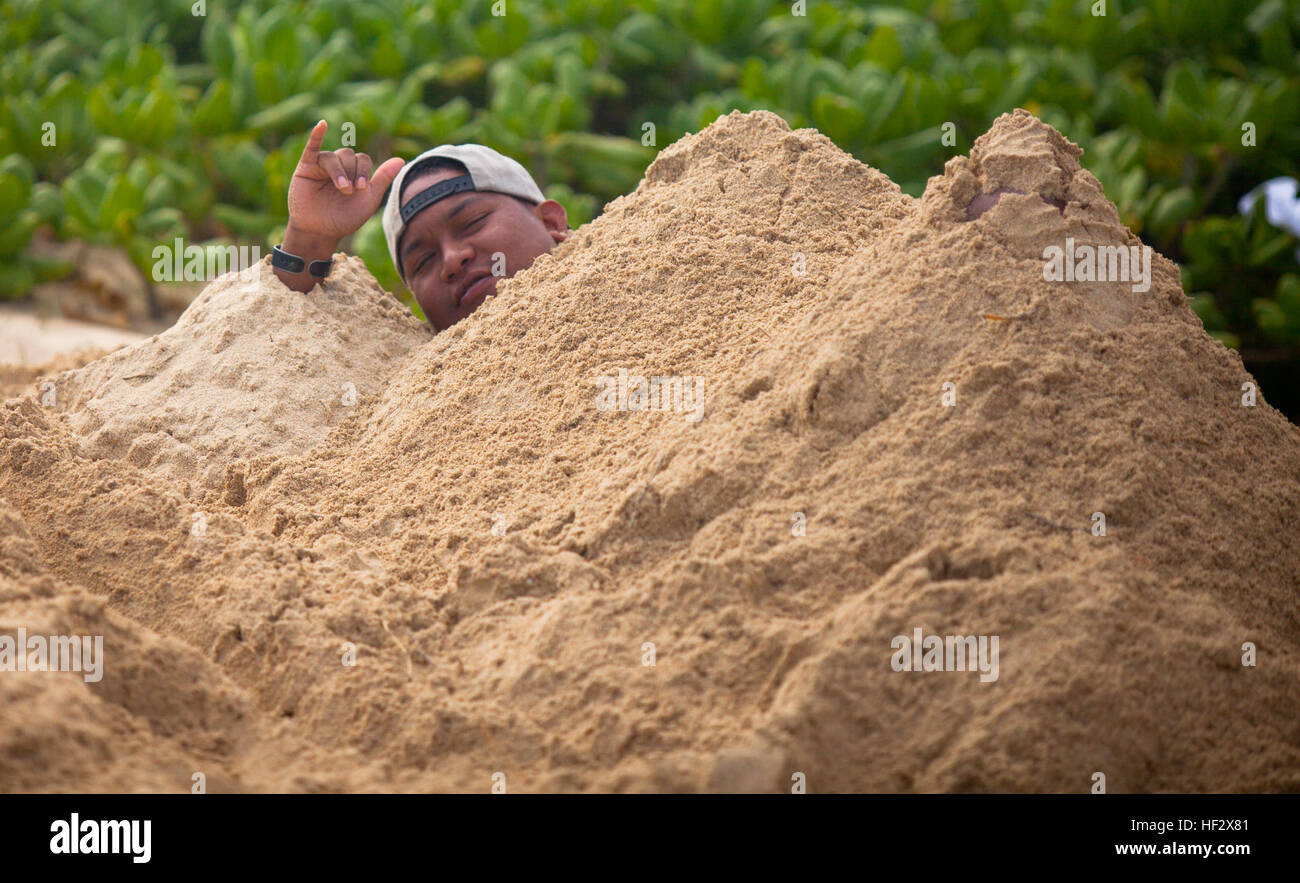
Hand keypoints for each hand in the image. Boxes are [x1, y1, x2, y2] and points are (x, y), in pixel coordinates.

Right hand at [286, 120, 404, 240]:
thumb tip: (401, 159)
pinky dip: (316, 135)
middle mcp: (340, 165)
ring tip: (342, 188)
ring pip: (334, 156)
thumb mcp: (368, 200)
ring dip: (340, 171)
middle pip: (349, 155)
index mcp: (355, 172)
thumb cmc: (345, 218)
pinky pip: (311, 147)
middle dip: (353, 172)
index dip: (364, 171)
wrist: (320, 231)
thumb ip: (383, 179)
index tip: (362, 189)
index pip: (363, 160)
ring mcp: (322, 165)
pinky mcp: (306, 166)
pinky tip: (321, 125)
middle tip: (350, 191)